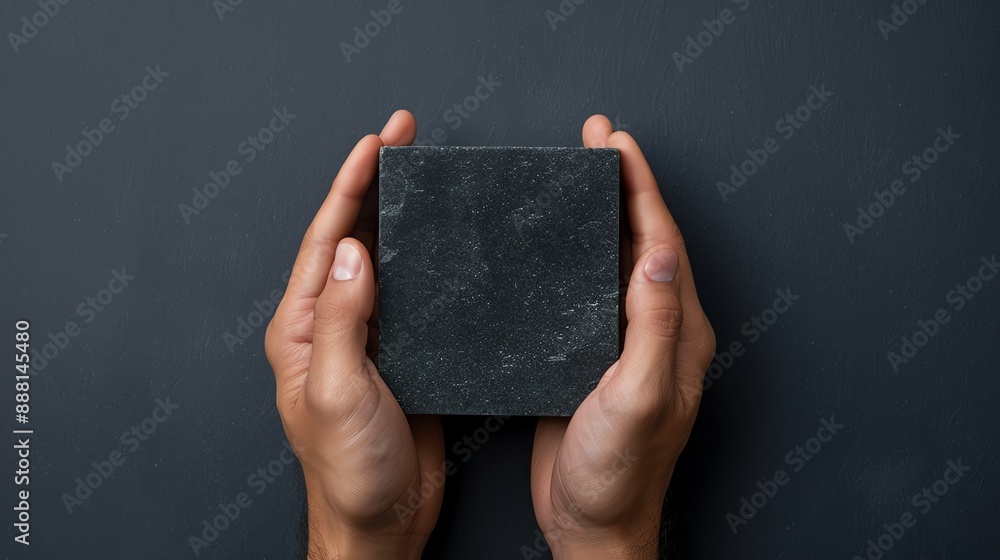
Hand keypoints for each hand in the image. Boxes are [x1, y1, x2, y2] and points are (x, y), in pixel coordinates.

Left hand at [265, 110, 443, 559]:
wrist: (379, 523)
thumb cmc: (348, 472)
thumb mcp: (339, 392)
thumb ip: (343, 320)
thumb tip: (353, 251)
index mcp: (303, 329)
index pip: (326, 240)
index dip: (351, 186)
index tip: (377, 144)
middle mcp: (331, 327)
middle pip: (353, 238)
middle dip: (375, 185)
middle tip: (404, 138)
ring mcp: (368, 340)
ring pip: (385, 263)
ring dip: (402, 217)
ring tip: (426, 176)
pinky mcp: (402, 357)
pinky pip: (413, 297)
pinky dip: (428, 264)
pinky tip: (447, 246)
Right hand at [530, 116, 715, 558]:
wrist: (591, 526)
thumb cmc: (620, 474)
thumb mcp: (641, 396)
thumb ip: (655, 324)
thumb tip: (660, 251)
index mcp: (678, 334)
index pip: (661, 242)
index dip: (639, 188)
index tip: (615, 144)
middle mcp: (656, 332)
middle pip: (641, 241)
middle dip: (622, 186)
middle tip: (596, 140)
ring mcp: (622, 345)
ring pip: (612, 262)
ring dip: (598, 216)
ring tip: (575, 177)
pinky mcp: (589, 360)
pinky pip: (584, 294)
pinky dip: (573, 258)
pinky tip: (551, 246)